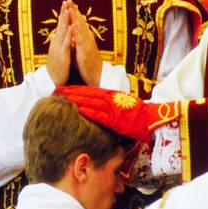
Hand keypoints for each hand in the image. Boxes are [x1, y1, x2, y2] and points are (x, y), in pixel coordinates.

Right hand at [45, 1, 73, 86]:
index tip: (65, 6)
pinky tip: (73, 26)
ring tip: (68, 10)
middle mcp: (57, 43)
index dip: (62, 16)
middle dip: (63, 14)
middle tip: (65, 2)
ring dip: (66, 21)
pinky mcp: (63, 55)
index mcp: (57, 43)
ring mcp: (59, 48)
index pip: (60, 26)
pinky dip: (70, 33)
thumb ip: (56, 43)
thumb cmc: (56, 67)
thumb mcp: (55, 53)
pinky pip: (67, 42)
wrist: (52, 80)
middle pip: (60, 26)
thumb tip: (54, 35)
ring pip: (63, 32)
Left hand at [55, 85, 171, 140]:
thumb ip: (106, 108)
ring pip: (90, 101)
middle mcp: (109, 99)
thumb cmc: (135, 116)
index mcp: (110, 96)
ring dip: (76, 99)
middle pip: (86, 94)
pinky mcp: (115, 118)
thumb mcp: (119, 108)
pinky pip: (100, 113)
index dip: (75, 89)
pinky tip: (78, 108)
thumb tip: (92, 110)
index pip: (89, 91)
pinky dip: (89, 110)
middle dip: (71, 92)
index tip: (63, 89)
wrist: (151, 119)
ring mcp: (112, 108)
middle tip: (57, 90)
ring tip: (62, 97)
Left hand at [71, 8, 102, 86]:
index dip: (73, 13)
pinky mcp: (85, 51)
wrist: (95, 76)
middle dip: (74, 10)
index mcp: (85, 38)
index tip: (68, 4)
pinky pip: (81, 40)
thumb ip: (75, 42)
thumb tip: (70, 35)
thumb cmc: (86, 64)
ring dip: (76, 18)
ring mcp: (87, 44)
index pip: (78, 23)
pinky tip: (74, 25)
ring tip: (71, 8)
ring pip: (80, 28)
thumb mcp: (78, 50)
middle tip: (69, 0)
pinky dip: (77, 32)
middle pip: (80, 22)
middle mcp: (87, 38)